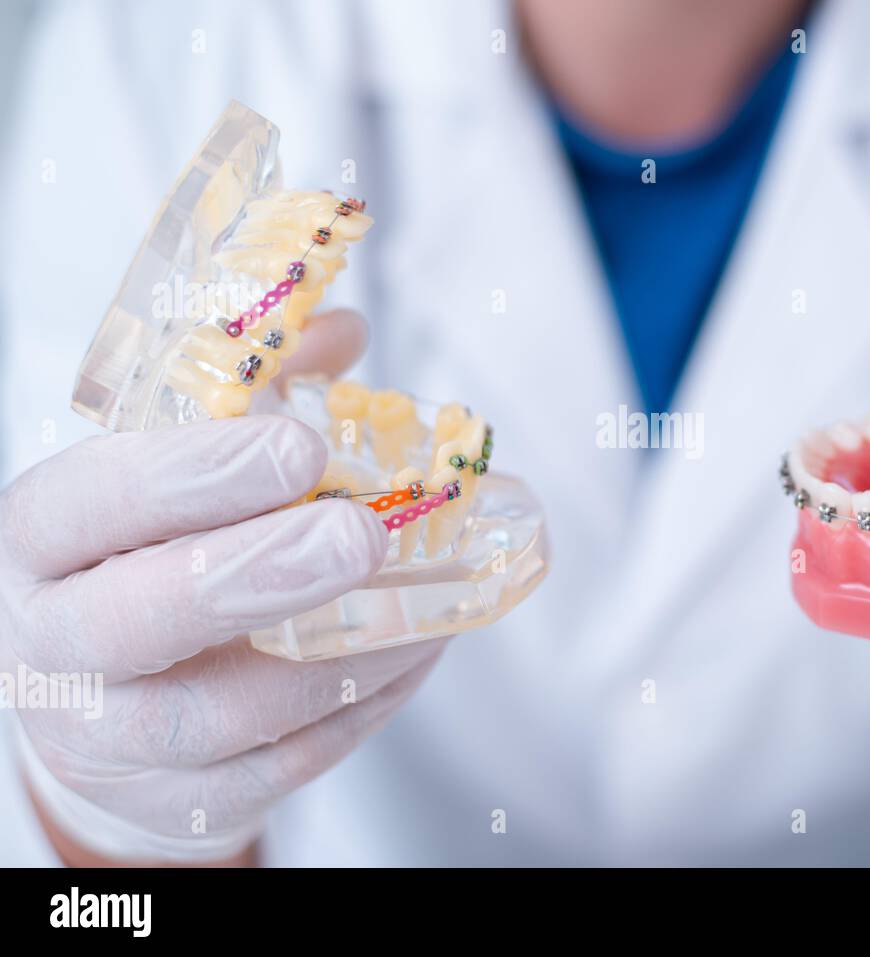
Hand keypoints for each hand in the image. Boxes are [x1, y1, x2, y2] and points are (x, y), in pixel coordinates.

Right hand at [0, 311, 445, 863]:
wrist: (108, 700)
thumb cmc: (146, 554)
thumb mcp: (175, 463)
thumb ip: (252, 390)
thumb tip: (345, 329)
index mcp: (41, 541)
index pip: (88, 503)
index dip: (193, 475)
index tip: (298, 446)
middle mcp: (59, 644)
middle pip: (139, 621)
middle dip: (260, 574)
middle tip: (362, 534)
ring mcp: (115, 739)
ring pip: (223, 716)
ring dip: (338, 656)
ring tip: (423, 605)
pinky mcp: (186, 800)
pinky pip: (282, 768)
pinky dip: (362, 709)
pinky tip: (415, 652)